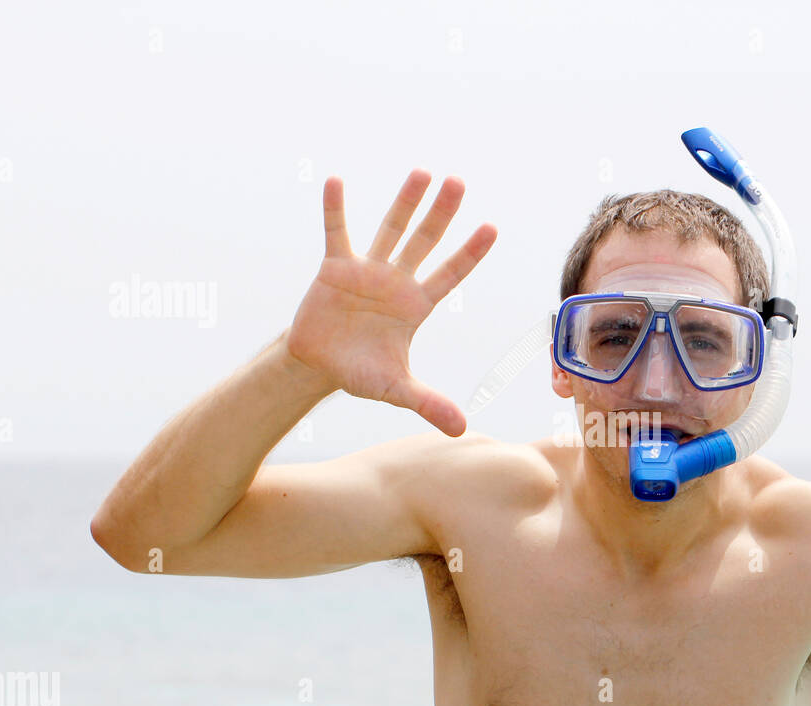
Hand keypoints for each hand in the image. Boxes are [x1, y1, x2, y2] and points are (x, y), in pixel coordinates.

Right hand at [286, 171, 497, 435]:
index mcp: (416, 306)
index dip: (470, 254)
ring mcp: (367, 270)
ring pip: (390, 230)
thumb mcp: (396, 390)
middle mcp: (396, 281)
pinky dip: (335, 209)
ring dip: (404, 202)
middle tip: (459, 181)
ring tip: (422, 172)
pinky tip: (335, 181)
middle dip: (442, 214)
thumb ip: (428, 403)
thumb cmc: (361, 373)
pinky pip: (336, 233)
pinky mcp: (334, 268)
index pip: (450, 274)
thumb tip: (461, 429)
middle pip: (425, 241)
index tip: (492, 228)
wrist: (318, 366)